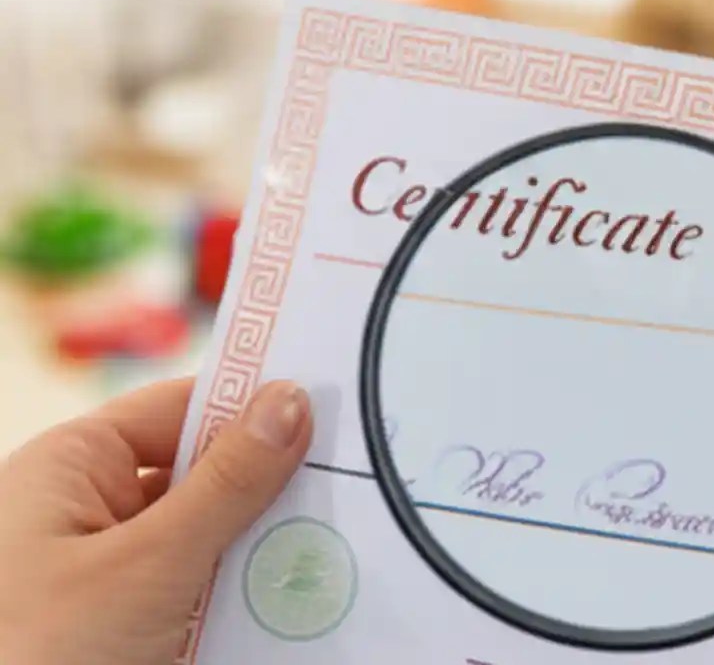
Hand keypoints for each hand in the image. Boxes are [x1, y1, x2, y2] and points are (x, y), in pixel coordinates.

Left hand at [0, 378, 312, 664]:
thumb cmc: (39, 654)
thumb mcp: (150, 564)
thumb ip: (227, 482)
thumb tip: (290, 401)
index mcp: (70, 466)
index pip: (180, 407)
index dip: (253, 405)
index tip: (332, 409)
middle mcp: (85, 508)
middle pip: (201, 471)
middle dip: (268, 486)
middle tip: (347, 488)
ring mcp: (106, 570)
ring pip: (209, 536)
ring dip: (261, 547)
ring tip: (332, 545)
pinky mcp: (126, 621)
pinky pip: (199, 589)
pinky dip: (241, 594)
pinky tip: (291, 598)